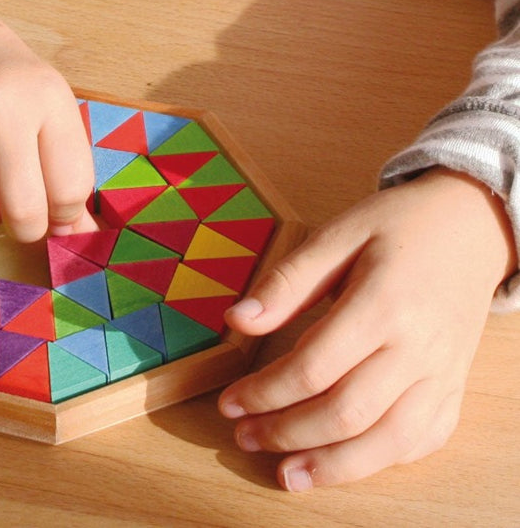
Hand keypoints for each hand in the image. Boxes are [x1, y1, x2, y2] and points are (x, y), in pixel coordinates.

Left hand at [218, 168, 515, 490]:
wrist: (469, 229)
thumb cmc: (396, 227)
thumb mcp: (336, 235)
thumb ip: (287, 281)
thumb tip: (237, 319)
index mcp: (383, 304)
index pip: (314, 367)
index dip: (266, 392)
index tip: (230, 402)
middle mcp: (418, 349)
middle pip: (347, 412)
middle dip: (288, 432)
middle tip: (244, 435)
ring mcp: (442, 376)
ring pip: (387, 442)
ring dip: (332, 465)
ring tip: (285, 472)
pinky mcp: (454, 391)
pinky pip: (420, 442)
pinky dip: (379, 461)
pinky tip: (340, 461)